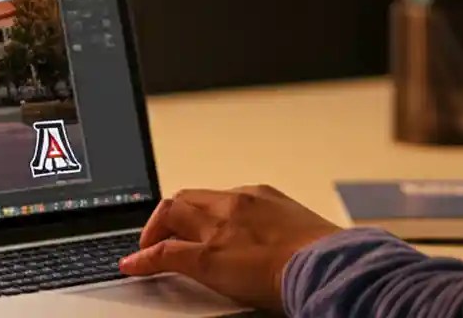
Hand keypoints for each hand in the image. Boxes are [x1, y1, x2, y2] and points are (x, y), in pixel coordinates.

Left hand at [119, 184, 342, 312]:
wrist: (330, 266)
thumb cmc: (325, 256)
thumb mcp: (301, 233)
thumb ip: (282, 234)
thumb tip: (283, 250)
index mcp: (260, 196)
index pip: (216, 196)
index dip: (198, 211)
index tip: (194, 222)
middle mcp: (235, 203)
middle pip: (187, 198)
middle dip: (169, 215)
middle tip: (162, 233)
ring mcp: (219, 227)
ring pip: (170, 215)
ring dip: (154, 230)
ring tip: (146, 247)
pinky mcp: (207, 256)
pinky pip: (164, 253)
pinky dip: (143, 259)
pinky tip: (133, 266)